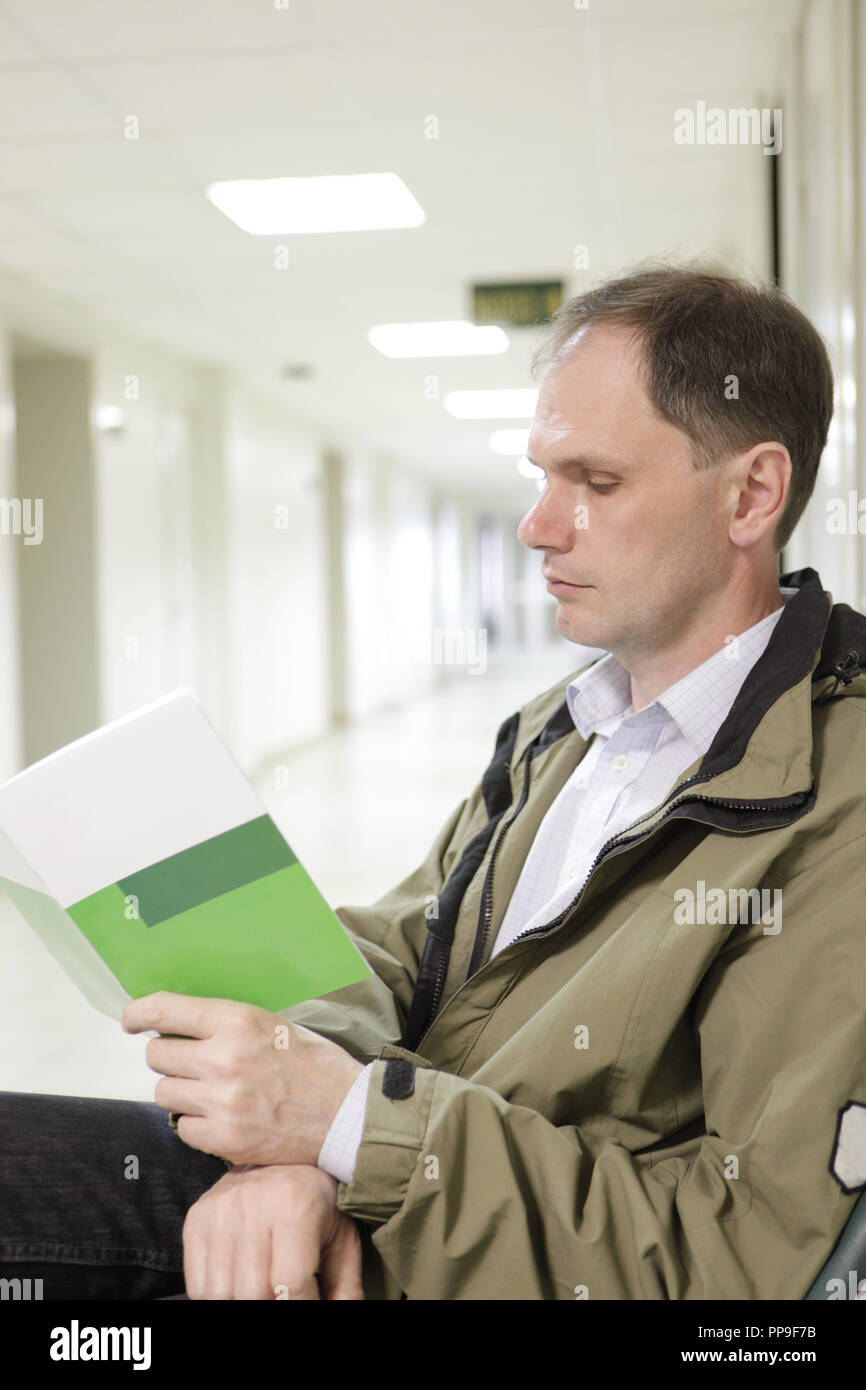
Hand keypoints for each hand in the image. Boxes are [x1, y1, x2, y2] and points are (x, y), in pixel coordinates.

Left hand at [121, 992, 364, 1165]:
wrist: (346, 1116)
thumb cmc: (315, 1065)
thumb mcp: (273, 1024)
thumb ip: (227, 1025)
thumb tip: (181, 1024)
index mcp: (237, 1021)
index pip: (165, 1010)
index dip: (139, 1013)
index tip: (132, 1019)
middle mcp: (223, 1058)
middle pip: (158, 1055)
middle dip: (169, 1057)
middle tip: (190, 1062)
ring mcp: (221, 1102)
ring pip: (164, 1092)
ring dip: (180, 1091)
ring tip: (209, 1092)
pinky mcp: (224, 1139)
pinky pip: (182, 1128)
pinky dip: (195, 1123)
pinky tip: (220, 1117)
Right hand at [183, 1163, 363, 1299]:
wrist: (281, 1157)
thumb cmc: (317, 1206)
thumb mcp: (341, 1240)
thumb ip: (345, 1286)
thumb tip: (344, 1313)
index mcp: (296, 1205)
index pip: (291, 1284)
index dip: (301, 1304)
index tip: (308, 1300)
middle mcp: (253, 1202)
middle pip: (253, 1292)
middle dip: (272, 1304)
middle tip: (283, 1295)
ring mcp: (220, 1209)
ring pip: (221, 1293)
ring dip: (243, 1301)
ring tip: (264, 1289)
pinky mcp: (196, 1218)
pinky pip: (197, 1284)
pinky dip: (218, 1296)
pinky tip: (239, 1283)